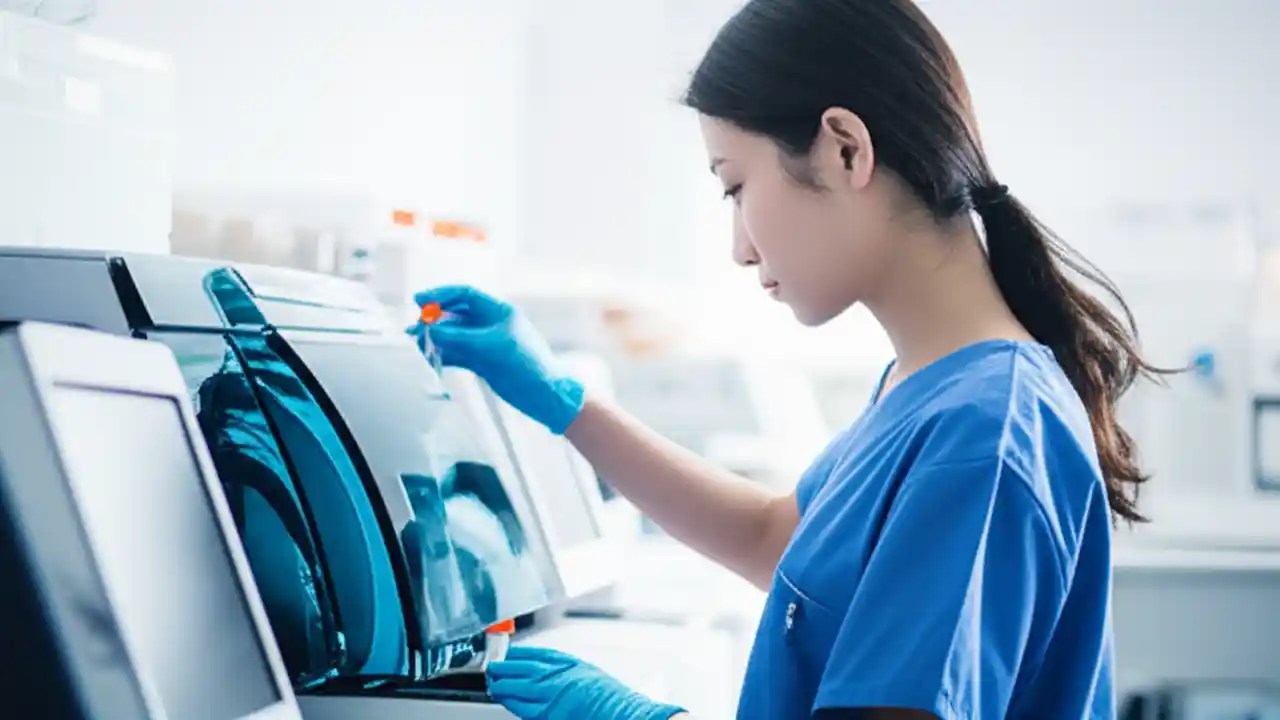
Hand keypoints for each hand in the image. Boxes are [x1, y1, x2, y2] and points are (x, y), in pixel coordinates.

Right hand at [411, 286, 584, 434]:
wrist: (544, 394)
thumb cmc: (526, 364)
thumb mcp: (490, 347)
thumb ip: (459, 338)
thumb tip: (430, 331)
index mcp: (499, 311)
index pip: (465, 295)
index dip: (442, 295)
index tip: (420, 301)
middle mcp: (490, 324)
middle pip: (456, 315)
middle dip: (434, 320)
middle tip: (415, 329)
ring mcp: (485, 344)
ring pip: (454, 337)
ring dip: (435, 339)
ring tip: (416, 345)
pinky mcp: (482, 362)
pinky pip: (457, 354)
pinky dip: (442, 355)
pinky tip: (429, 359)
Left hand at [486, 646, 684, 719]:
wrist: (621, 715)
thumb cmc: (610, 700)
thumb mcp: (587, 674)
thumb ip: (564, 671)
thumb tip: (543, 671)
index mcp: (567, 663)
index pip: (534, 653)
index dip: (516, 653)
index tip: (506, 652)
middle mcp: (556, 676)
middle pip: (519, 668)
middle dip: (502, 667)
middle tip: (491, 667)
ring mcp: (550, 695)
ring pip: (515, 687)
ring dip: (500, 684)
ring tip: (492, 682)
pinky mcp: (547, 715)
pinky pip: (521, 707)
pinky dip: (510, 701)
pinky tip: (503, 698)